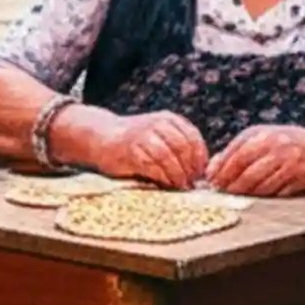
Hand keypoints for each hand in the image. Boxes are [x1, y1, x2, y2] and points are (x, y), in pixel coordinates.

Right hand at [90, 111, 209, 189]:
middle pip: (182, 147)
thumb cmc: (136, 141)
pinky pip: (151, 165)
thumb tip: (201, 171)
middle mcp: (156, 123)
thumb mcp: (160, 135)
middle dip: (189, 168)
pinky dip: (161, 176)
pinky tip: (165, 184)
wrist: (102, 135)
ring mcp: (142, 135)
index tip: (202, 173)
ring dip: (176, 174)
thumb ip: (178, 146)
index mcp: (168, 119)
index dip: (200, 157)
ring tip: (179, 186)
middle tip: (191, 183)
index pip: (192, 137)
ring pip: (167, 156)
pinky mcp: (129, 150)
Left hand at [206, 125, 304, 196]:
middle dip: (231, 186)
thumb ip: (235, 150)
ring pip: (261, 186)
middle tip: (220, 192)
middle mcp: (278, 147)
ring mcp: (291, 163)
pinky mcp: (300, 179)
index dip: (221, 171)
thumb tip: (210, 169)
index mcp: (265, 135)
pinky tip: (256, 196)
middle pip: (247, 173)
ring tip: (235, 196)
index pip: (237, 155)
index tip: (211, 181)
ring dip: (245, 193)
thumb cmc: (285, 142)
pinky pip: (277, 192)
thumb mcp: (261, 138)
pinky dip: (264, 196)